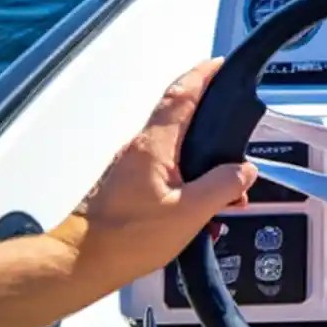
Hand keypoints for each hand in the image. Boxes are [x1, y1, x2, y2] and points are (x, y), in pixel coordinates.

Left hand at [50, 58, 258, 287]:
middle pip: (180, 119)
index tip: (219, 64)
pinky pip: (167, 172)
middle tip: (234, 128)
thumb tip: (244, 171)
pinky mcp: (128, 186)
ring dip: (203, 163)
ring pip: (177, 150)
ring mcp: (132, 167)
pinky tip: (200, 210)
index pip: (182, 95)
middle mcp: (140, 149)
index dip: (203, 75)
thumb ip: (223, 187)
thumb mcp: (190, 212)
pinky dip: (189, 182)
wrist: (82, 262)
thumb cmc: (125, 238)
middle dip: (212, 123)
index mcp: (155, 146)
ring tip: (226, 191)